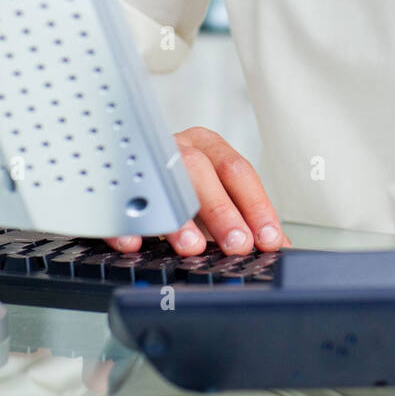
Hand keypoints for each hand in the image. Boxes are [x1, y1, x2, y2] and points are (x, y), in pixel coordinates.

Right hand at [104, 126, 291, 257]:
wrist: (123, 164)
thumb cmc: (180, 186)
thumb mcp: (214, 197)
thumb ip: (244, 219)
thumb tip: (281, 246)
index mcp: (208, 148)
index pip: (238, 171)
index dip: (256, 205)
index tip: (268, 238)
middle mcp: (178, 149)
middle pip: (204, 172)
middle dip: (223, 212)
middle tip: (237, 245)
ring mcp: (144, 162)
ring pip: (164, 182)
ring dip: (180, 219)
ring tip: (193, 247)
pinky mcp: (112, 181)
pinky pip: (116, 200)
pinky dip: (127, 224)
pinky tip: (136, 244)